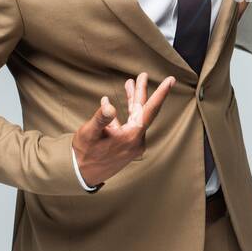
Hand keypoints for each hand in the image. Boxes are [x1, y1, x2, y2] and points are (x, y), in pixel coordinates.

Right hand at [71, 72, 174, 186]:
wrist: (80, 175)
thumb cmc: (84, 153)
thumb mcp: (89, 133)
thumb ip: (100, 118)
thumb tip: (109, 106)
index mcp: (131, 136)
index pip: (150, 110)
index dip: (161, 93)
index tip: (171, 80)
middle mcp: (136, 141)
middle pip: (144, 111)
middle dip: (141, 92)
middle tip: (142, 75)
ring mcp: (132, 145)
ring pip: (136, 117)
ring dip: (132, 101)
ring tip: (128, 84)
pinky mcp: (127, 147)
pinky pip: (129, 126)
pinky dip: (123, 114)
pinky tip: (109, 104)